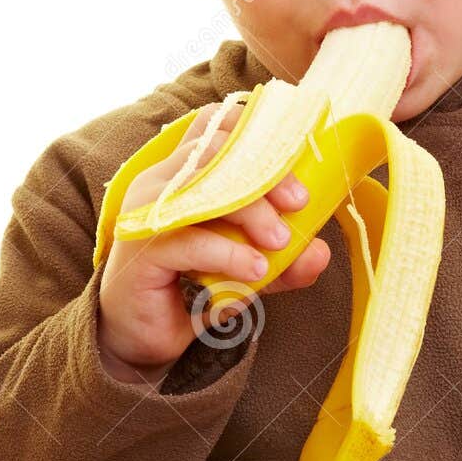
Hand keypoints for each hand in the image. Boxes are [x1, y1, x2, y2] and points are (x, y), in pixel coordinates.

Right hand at [97, 101, 330, 375]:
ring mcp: (146, 213)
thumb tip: (320, 252)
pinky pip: (190, 241)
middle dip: (265, 172)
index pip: (214, 124)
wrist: (143, 336)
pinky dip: (229, 253)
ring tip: (279, 241)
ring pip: (203, 188)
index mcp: (184, 173)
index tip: (293, 157)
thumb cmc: (192, 287)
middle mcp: (161, 182)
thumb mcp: (250, 270)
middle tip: (299, 204)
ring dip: (251, 210)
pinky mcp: (140, 251)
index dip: (253, 127)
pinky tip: (254, 270)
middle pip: (215, 149)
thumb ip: (285, 259)